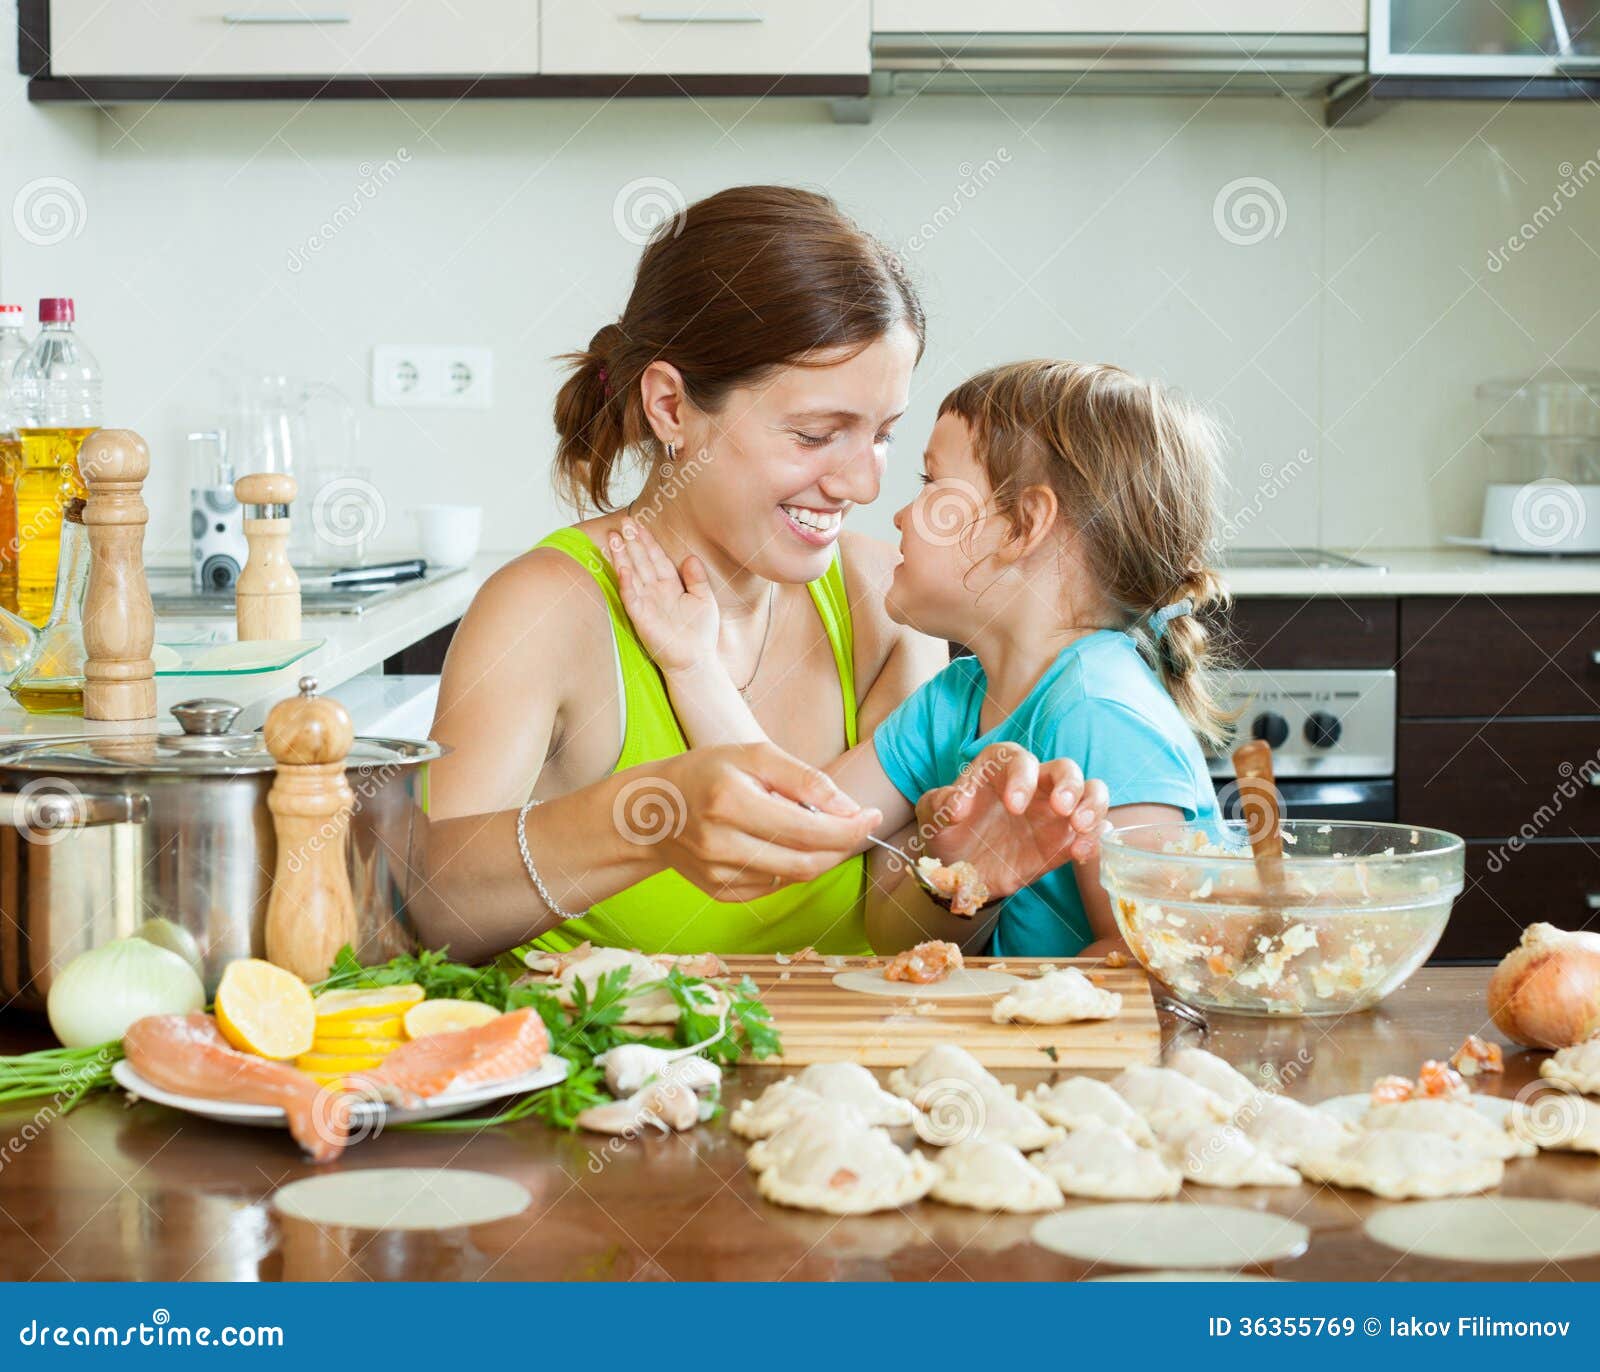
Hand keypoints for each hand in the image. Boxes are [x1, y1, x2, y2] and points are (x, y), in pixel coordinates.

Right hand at [608, 518, 718, 674]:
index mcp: (670, 585)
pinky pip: (632, 598)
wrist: (695, 661)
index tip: (639, 525)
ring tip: (613, 539)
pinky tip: (622, 569)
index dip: (648, 542)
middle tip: (622, 523)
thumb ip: (697, 579)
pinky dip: (627, 584)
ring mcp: (646, 603)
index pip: (657, 558)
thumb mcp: (704, 600)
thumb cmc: (700, 633)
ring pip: (632, 575)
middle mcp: (655, 591)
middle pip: (641, 562)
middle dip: (631, 543)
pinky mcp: (641, 618)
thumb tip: (690, 557)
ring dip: (622, 557)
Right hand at [630, 742, 882, 902]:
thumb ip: (806, 780)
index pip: (808, 829)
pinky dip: (790, 866)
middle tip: (856, 825)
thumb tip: (851, 808)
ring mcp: (719, 875)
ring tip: (817, 828)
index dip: (849, 828)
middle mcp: (722, 845)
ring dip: (819, 856)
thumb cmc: (708, 773)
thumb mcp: (755, 756)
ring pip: (795, 876)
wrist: (653, 811)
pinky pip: (775, 886)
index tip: (872, 815)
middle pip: (807, 861)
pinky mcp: (721, 893)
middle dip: (842, 846)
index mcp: (731, 803)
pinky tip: (779, 843)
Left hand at [914, 744, 1109, 900]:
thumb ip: (942, 804)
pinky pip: (1089, 832)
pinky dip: (1092, 839)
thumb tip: (958, 805)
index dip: (1020, 775)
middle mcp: (1032, 786)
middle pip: (1064, 769)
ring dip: (1092, 804)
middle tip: (1061, 808)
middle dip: (1068, 784)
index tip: (1013, 804)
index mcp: (999, 771)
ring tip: (1079, 826)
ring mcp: (1052, 812)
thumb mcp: (932, 815)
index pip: (1016, 759)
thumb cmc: (947, 831)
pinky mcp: (1062, 841)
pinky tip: (1080, 853)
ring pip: (1089, 792)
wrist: (959, 870)